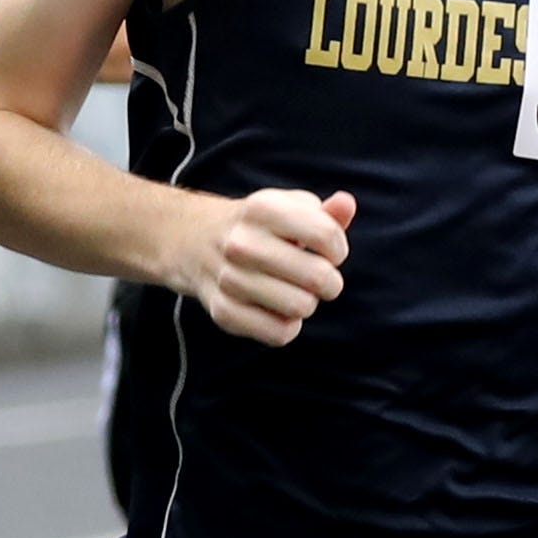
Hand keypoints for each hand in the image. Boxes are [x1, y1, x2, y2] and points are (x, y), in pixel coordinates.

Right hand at [188, 187, 352, 345]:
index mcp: (262, 209)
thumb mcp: (289, 209)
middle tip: (315, 277)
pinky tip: (276, 309)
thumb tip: (346, 204)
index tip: (327, 252)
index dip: (338, 250)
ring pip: (302, 307)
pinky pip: (279, 333)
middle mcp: (241, 242)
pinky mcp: (223, 311)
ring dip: (306, 302)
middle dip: (330, 282)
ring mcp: (229, 278)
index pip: (327, 236)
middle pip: (319, 277)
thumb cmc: (259, 227)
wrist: (191, 240)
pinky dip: (287, 326)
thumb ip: (326, 213)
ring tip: (291, 290)